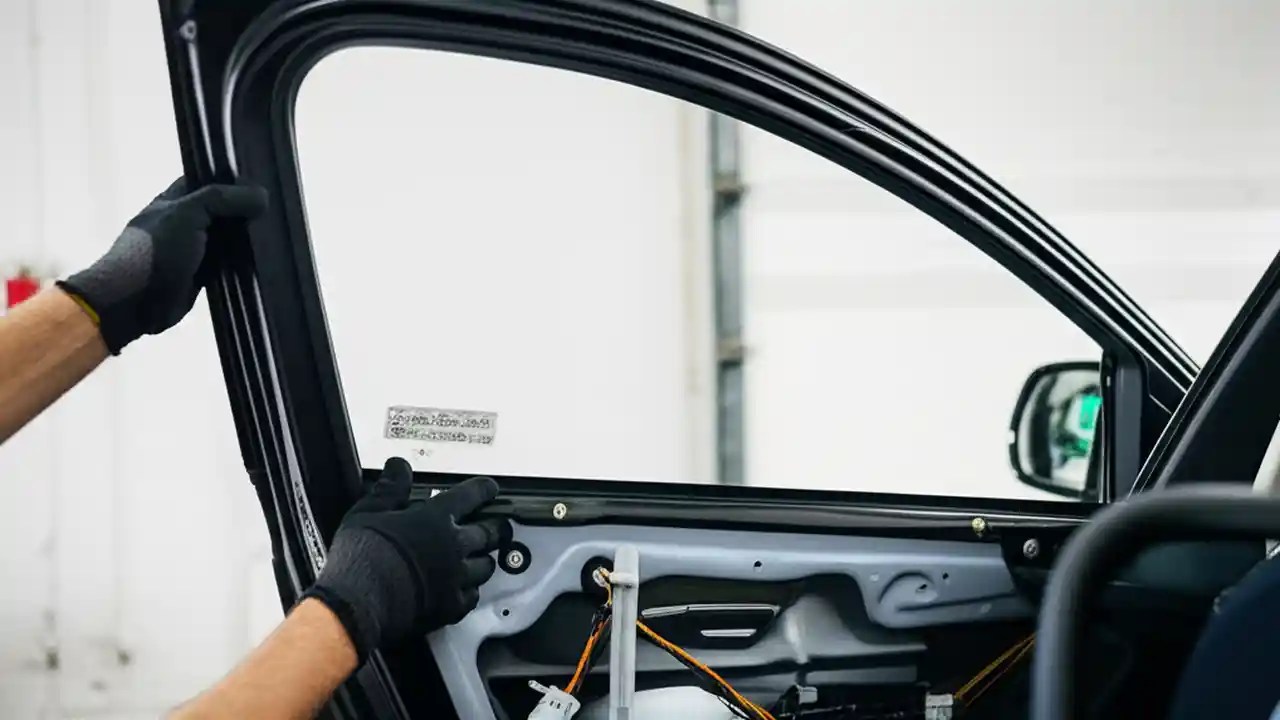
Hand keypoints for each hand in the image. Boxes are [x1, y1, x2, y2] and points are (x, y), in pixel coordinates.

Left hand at [57, 178, 267, 353]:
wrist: (135, 300)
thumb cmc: (156, 249)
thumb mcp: (187, 213)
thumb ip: (223, 200)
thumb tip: (263, 196)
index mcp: (175, 200)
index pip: (208, 181)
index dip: (233, 179)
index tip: (263, 181)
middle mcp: (186, 222)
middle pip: (223, 210)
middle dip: (246, 210)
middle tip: (278, 208)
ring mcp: (195, 250)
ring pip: (229, 238)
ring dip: (248, 238)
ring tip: (279, 231)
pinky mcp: (204, 275)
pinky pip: (230, 263)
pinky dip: (245, 262)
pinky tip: (268, 257)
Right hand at [302, 457, 510, 661]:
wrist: (360, 601)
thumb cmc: (362, 554)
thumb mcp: (370, 511)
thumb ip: (390, 488)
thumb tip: (398, 466)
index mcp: (435, 518)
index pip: (470, 496)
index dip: (483, 490)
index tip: (490, 488)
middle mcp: (453, 545)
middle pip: (489, 532)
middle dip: (496, 527)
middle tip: (498, 526)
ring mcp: (456, 577)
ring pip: (486, 566)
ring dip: (485, 560)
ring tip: (482, 558)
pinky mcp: (451, 606)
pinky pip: (472, 597)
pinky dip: (471, 592)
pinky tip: (465, 591)